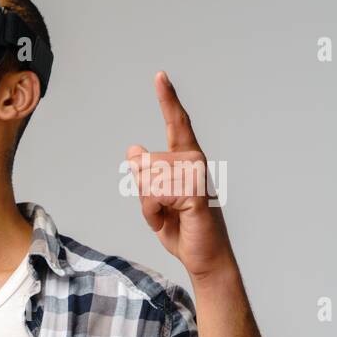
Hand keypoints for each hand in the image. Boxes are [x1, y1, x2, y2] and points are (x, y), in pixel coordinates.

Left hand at [125, 71, 235, 281]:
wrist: (203, 259)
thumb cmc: (182, 230)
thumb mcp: (153, 202)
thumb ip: (145, 176)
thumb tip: (134, 148)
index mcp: (185, 164)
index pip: (177, 125)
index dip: (168, 101)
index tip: (160, 76)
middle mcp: (195, 166)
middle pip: (150, 161)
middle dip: (144, 190)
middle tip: (160, 210)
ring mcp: (197, 180)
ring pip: (151, 177)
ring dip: (148, 205)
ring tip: (166, 216)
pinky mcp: (196, 198)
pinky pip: (161, 193)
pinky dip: (154, 211)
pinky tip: (168, 220)